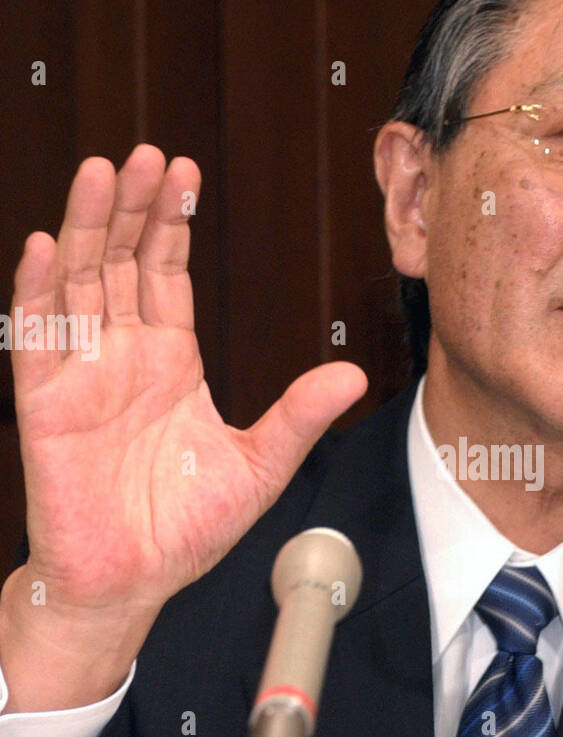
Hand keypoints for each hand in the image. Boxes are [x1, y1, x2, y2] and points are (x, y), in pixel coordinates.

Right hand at [10, 144, 366, 617]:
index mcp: (170, 361)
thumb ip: (298, 417)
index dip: (172, 222)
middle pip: (122, 262)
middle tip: (148, 154)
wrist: (131, 583)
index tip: (184, 171)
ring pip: (79, 283)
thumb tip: (352, 377)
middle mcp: (122, 356)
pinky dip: (38, 291)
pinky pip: (36, 339)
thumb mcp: (258, 466)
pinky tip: (48, 246)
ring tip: (102, 174)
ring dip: (89, 228)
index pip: (165, 273)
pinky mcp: (45, 404)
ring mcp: (81, 375)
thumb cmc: (185, 529)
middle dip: (134, 207)